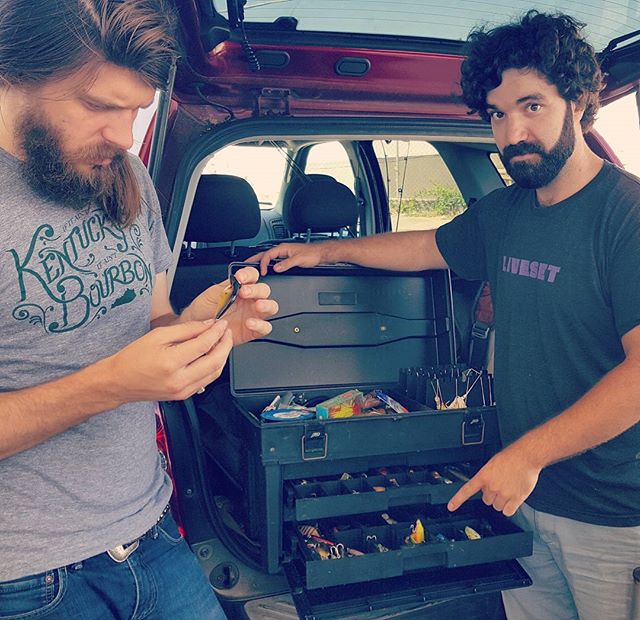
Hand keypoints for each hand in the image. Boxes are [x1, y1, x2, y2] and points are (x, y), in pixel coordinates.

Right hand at [108, 319, 232, 401]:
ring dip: (222, 356)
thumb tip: (208, 325)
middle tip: (226, 332)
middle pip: (215, 361)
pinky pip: (207, 380)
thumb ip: (186, 329)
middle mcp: (179, 380)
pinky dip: (213, 366)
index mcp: (171, 362)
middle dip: (225, 344)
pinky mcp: (184, 396)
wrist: (119, 381)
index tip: (222, 323)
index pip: (204, 345)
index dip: (217, 332)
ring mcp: (182, 391)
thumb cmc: (133, 358)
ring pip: (214, 372)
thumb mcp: (158, 335)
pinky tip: (212, 355)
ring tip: (221, 342)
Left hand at [182, 266, 277, 344]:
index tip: (240, 277)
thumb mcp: (211, 295)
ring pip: (271, 307)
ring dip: (267, 305)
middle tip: (245, 292)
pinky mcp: (253, 331)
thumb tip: (235, 283)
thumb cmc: (204, 311)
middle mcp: (250, 300)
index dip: (249, 275)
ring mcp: (253, 315)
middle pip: (264, 290)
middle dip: (256, 290)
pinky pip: (265, 327)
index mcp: (241, 288)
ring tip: (258, 306)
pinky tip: (250, 323)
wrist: (199, 330)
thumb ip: (225, 288)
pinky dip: (261, 325)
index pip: (252, 276)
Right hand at [248, 242, 331, 275]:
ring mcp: (284, 253)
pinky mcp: (287, 258)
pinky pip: (274, 260)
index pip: (268, 255)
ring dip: (261, 261)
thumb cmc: (312, 254)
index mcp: (283, 248)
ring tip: (253, 266)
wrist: (320, 254)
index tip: (262, 272)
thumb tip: (276, 268)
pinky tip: (267, 268)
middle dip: (255, 258)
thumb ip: (286, 264)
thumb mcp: (298, 259)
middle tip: (246, 264)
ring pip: (269, 257)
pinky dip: (269, 264)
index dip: (263, 263)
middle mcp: (282, 249)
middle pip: (265, 254)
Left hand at [447, 443, 541, 516]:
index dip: (457, 500)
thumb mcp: (492, 464)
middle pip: (486, 500)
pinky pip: (508, 512)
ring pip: (497, 507)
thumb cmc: (511, 457)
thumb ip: (487, 477)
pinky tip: (513, 500)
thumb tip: (486, 486)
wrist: (526, 456)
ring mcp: (503, 493)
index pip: (467, 490)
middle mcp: (492, 486)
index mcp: (484, 476)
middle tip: (500, 486)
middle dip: (492, 495)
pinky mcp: (516, 499)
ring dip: (501, 502)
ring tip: (508, 489)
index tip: (451, 507)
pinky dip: (509, 508)